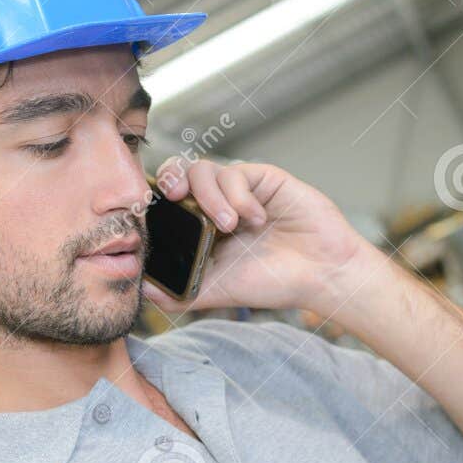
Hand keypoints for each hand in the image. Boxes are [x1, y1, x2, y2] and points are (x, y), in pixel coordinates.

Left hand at [143, 157, 378, 312]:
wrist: (321, 275)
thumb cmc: (274, 282)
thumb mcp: (217, 292)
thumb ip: (179, 293)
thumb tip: (141, 290)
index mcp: (201, 227)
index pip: (166, 202)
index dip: (154, 200)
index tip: (149, 213)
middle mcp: (217, 204)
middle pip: (178, 173)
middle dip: (170, 179)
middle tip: (175, 197)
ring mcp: (240, 189)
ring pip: (203, 169)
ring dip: (210, 195)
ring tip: (229, 225)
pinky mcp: (263, 178)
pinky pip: (236, 172)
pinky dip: (239, 196)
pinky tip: (256, 219)